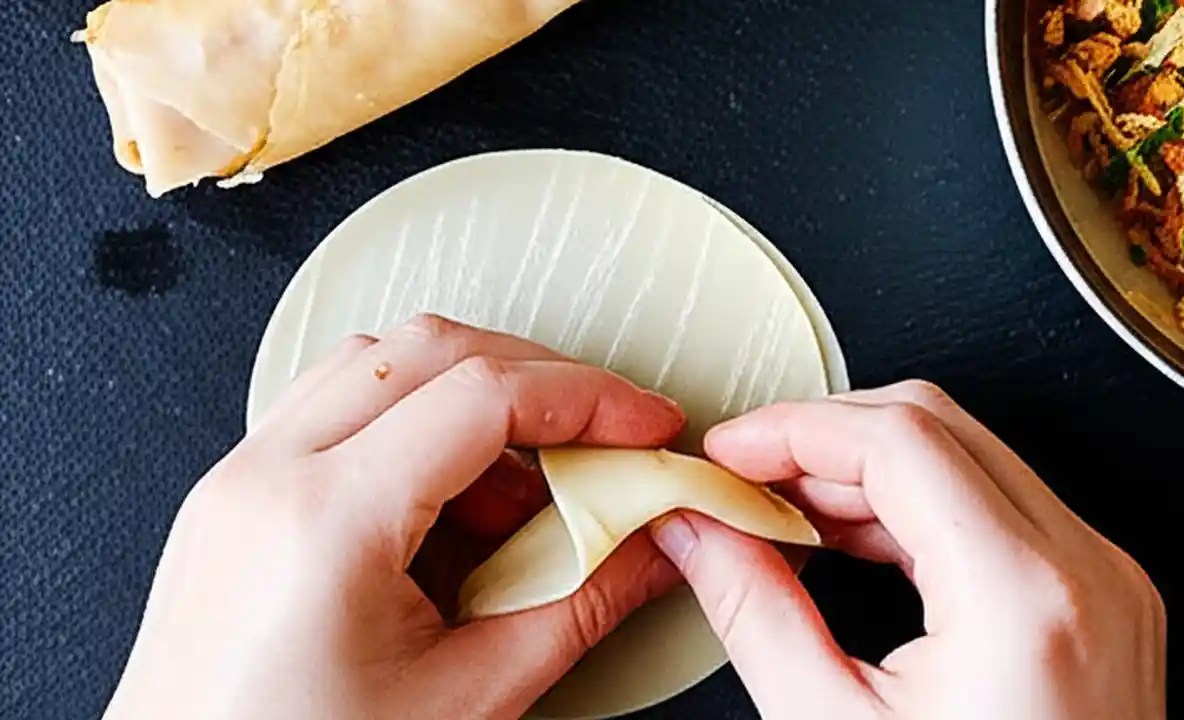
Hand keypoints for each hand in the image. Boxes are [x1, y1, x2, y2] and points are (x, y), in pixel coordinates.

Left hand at [104, 315, 683, 719]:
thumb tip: (655, 549)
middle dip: (538, 384)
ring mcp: (238, 480)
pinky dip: (413, 432)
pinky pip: (335, 413)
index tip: (644, 427)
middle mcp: (267, 478)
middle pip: (429, 352)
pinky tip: (452, 510)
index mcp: (324, 522)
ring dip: (471, 404)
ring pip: (378, 367)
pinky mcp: (234, 497)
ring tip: (526, 495)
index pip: (483, 397)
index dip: (588, 399)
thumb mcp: (465, 701)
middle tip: (602, 443)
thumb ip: (579, 608)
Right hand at [649, 382, 1165, 719]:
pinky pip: (997, 510)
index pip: (898, 440)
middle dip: (825, 438)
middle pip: (936, 427)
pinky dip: (914, 508)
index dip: (795, 429)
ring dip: (865, 469)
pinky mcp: (1097, 601)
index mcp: (1021, 598)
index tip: (731, 451)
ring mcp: (1102, 582)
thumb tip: (698, 534)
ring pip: (969, 456)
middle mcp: (1083, 572)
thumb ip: (754, 612)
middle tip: (746, 475)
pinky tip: (848, 538)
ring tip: (783, 510)